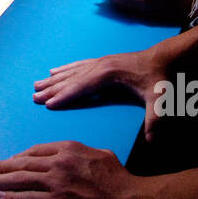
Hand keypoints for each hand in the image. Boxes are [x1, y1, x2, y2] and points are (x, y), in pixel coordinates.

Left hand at [0, 141, 152, 198]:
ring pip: (20, 179)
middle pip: (22, 163)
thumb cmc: (120, 180)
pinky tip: (0, 197)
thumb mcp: (100, 155)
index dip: (17, 157)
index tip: (7, 161)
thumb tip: (73, 156)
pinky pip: (27, 198)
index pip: (34, 151)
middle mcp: (59, 162)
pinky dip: (11, 197)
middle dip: (1, 167)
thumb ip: (81, 153)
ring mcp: (57, 182)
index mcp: (68, 148)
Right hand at [34, 48, 169, 139]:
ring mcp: (100, 61)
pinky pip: (77, 66)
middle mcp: (100, 65)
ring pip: (71, 71)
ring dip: (53, 79)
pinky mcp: (102, 61)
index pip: (82, 87)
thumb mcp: (160, 100)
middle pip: (71, 79)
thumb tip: (152, 141)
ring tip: (36, 85)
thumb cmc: (160, 79)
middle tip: (34, 98)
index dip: (65, 96)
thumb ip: (156, 120)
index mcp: (109, 74)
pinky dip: (63, 69)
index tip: (49, 105)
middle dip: (52, 89)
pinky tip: (53, 71)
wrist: (164, 57)